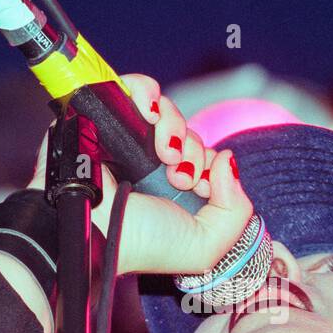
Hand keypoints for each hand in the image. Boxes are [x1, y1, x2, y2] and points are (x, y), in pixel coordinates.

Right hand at [26, 74, 251, 276]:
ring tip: (165, 155)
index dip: (209, 165)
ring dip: (174, 128)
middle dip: (193, 152)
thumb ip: (236, 210)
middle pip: (187, 133)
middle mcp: (147, 164)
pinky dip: (148, 93)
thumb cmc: (142, 243)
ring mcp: (125, 139)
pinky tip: (150, 115)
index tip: (201, 186)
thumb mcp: (206, 245)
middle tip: (180, 177)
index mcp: (170, 190)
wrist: (96, 231)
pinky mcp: (101, 117)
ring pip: (165, 111)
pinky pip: (134, 87)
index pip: (203, 158)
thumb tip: (228, 161)